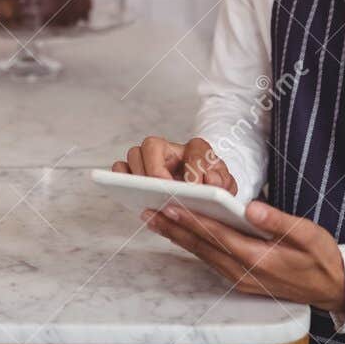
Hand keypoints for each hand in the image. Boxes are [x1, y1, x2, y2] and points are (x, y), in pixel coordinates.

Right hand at [112, 135, 235, 191]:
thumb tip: (211, 182)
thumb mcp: (224, 187)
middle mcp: (170, 149)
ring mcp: (149, 159)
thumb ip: (223, 183)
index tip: (194, 187)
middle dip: (156, 169)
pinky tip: (136, 198)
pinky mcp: (134, 172)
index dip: (194, 168)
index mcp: (197, 149)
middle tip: (163, 191)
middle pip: (152, 145)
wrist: (200, 198)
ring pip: (134, 154)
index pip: (195, 149)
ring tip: (148, 196)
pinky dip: (123, 180)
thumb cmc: (209, 189)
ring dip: (139, 175)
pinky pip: (120, 168)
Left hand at [141, 199, 344, 314]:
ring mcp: (241, 280)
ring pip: (203, 255)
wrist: (333, 288)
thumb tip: (250, 207)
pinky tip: (182, 235)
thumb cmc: (322, 258)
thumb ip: (279, 221)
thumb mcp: (309, 234)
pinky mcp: (242, 281)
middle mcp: (245, 272)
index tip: (170, 206)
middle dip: (174, 228)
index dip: (192, 221)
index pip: (218, 236)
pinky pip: (211, 261)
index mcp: (259, 258)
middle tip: (148, 212)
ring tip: (156, 220)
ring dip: (179, 238)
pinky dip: (194, 246)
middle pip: (202, 247)